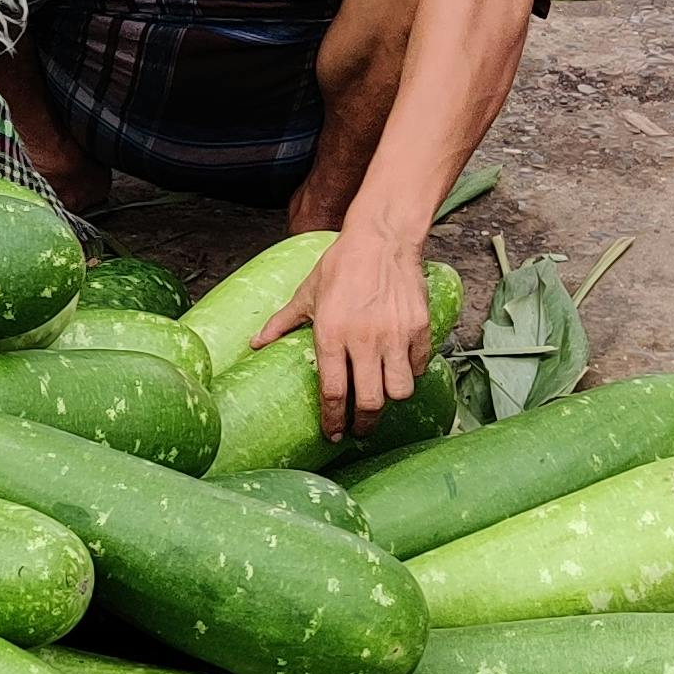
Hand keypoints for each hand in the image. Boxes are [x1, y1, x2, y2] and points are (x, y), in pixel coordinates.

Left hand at [258, 231, 429, 442]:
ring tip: (381, 398)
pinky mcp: (419, 328)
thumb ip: (281, 323)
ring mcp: (395, 335)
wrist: (381, 239)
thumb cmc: (340, 266)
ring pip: (399, 391)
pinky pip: (418, 366)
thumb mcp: (306, 294)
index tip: (334, 434)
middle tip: (359, 428)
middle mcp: (364, 340)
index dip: (332, 420)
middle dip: (363, 424)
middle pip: (369, 402)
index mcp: (331, 335)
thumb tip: (254, 344)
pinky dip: (410, 373)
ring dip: (389, 400)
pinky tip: (400, 370)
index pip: (332, 393)